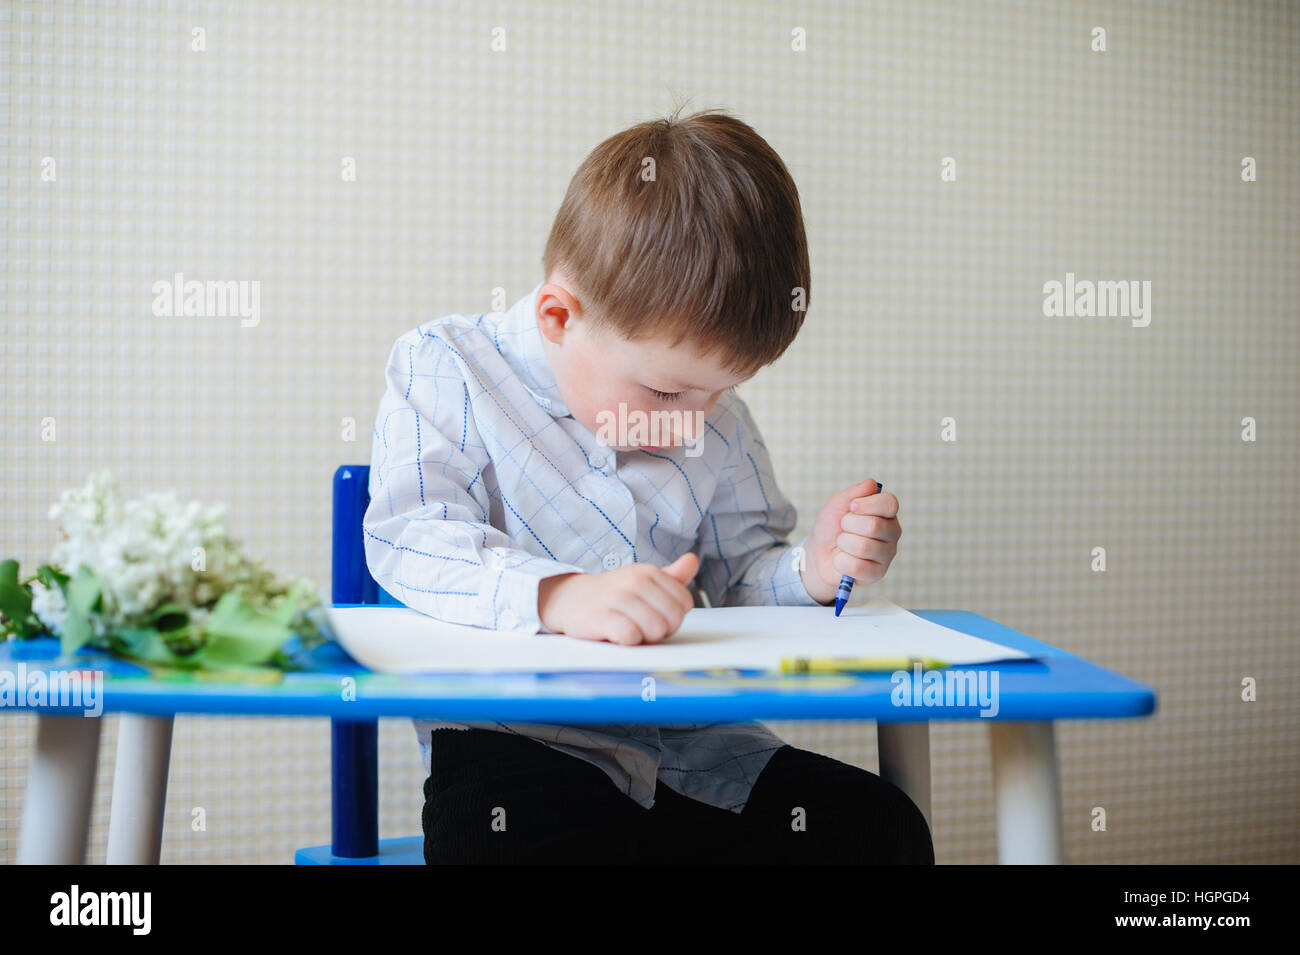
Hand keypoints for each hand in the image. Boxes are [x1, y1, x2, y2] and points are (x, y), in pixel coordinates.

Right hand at [537, 552, 699, 644]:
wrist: (568, 598)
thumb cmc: (611, 594)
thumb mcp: (642, 580)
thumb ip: (671, 576)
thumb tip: (693, 560)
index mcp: (649, 572)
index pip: (684, 603)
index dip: (673, 617)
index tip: (655, 615)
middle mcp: (635, 581)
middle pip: (673, 619)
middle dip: (660, 630)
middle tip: (641, 625)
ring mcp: (618, 598)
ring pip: (655, 629)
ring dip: (644, 637)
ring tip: (629, 629)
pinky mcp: (602, 617)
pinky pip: (631, 636)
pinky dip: (627, 641)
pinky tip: (616, 634)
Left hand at [799, 479, 899, 603]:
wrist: (819, 553)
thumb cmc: (831, 527)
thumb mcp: (837, 504)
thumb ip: (854, 493)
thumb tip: (872, 484)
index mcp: (886, 512)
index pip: (889, 503)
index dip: (868, 504)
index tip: (851, 507)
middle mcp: (891, 532)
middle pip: (874, 525)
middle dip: (848, 525)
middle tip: (843, 528)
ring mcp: (887, 554)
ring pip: (864, 547)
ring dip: (843, 544)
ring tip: (842, 544)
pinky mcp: (877, 573)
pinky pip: (857, 566)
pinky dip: (841, 561)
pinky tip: (842, 560)